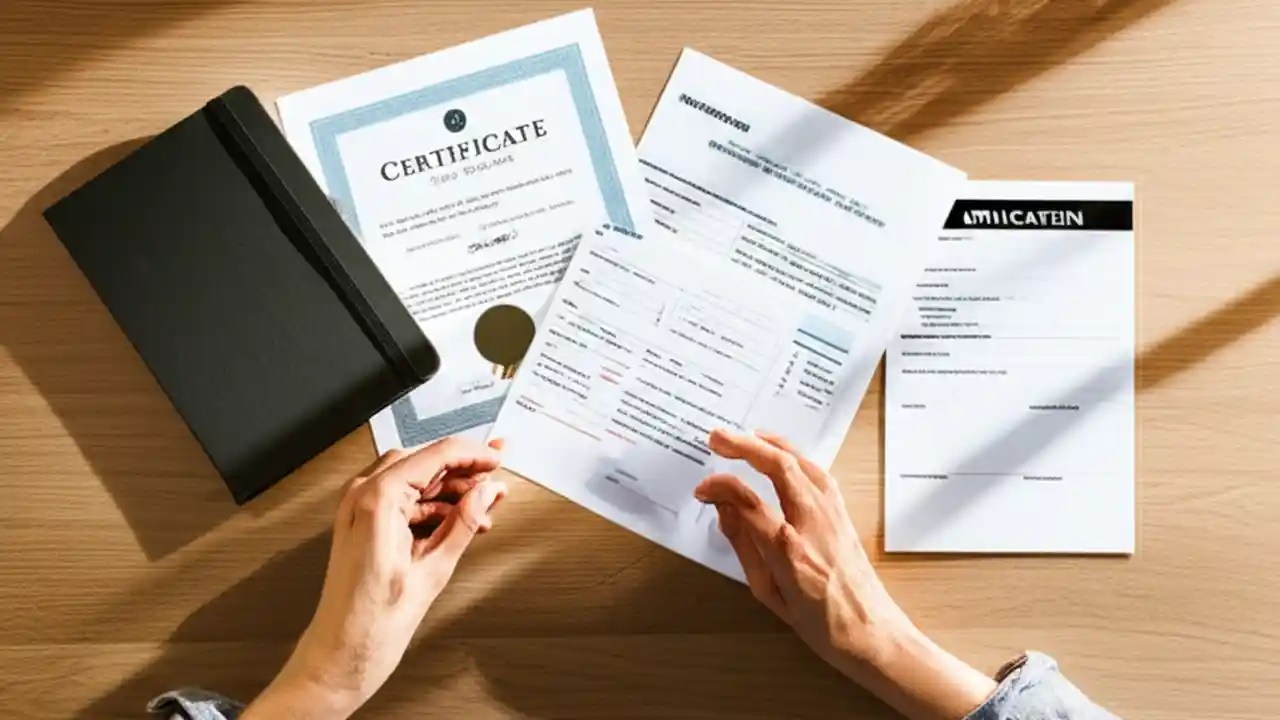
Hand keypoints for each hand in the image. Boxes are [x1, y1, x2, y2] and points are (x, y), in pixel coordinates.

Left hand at [246, 437, 508, 719]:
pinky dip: (433, 506)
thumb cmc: (370, 625)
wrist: (340, 656)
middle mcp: (363, 496)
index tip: (498, 458)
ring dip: (451, 491)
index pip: (436, 455)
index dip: (474, 454)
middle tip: (496, 480)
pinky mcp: (363, 524)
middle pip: (425, 463)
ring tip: (483, 510)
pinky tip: (459, 522)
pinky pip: (405, 501)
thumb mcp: (433, 570)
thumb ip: (463, 523)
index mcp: (377, 499)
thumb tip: (487, 494)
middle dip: (464, 472)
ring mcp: (360, 509)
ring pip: (416, 480)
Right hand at [695, 429, 993, 719]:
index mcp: (789, 550)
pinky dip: (795, 456)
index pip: (747, 502)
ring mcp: (833, 515)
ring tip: (745, 436)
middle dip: (745, 446)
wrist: (873, 633)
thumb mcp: (769, 593)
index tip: (702, 490)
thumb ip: (745, 547)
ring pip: (802, 462)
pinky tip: (781, 454)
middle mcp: (813, 523)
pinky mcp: (843, 513)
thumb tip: (724, 510)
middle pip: (779, 467)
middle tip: (716, 437)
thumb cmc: (819, 624)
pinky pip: (818, 473)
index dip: (720, 488)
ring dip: (771, 444)